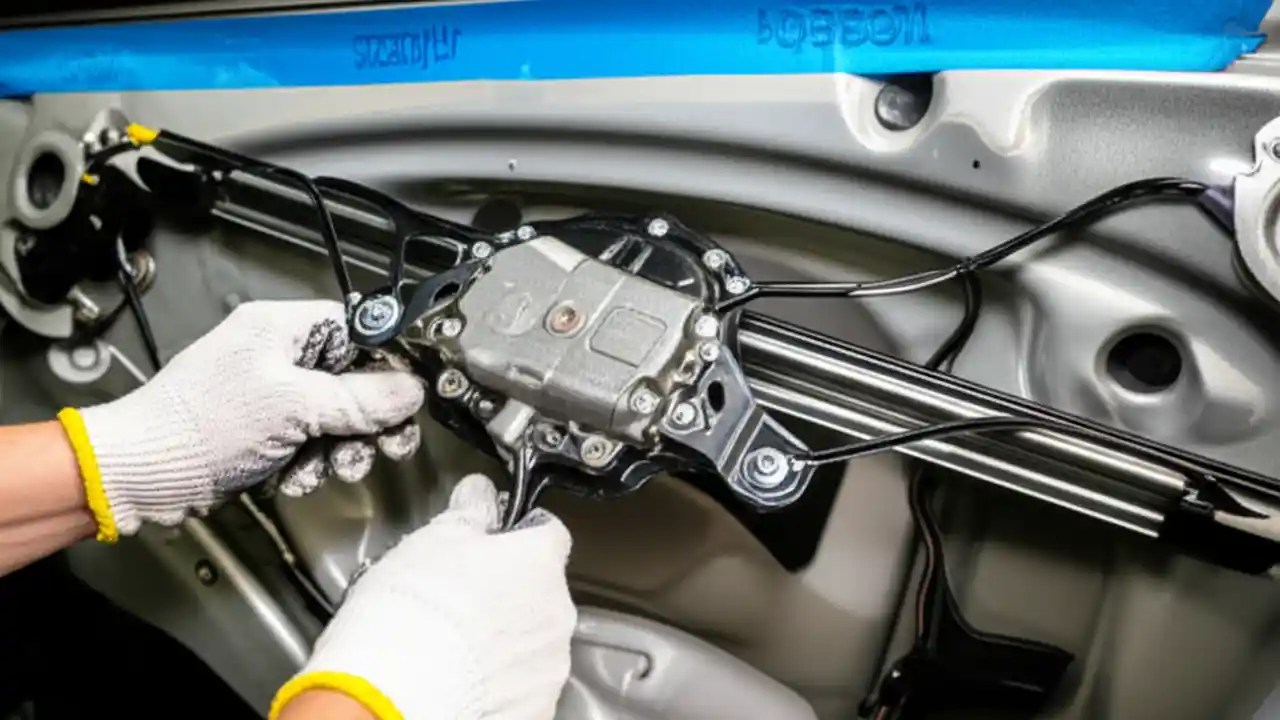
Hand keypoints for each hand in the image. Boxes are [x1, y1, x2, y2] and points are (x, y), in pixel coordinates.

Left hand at [63, 300, 424, 538]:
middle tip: (387, 444)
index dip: (387, 362)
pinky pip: (310, 446)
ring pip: (335, 420)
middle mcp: (278, 357)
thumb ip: (360, 398)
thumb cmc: (198, 425)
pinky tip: (294, 478)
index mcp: (282, 328)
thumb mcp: (295, 406)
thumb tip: (410, 390)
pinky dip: (310, 466)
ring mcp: (270, 397)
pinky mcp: (263, 434)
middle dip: (368, 420)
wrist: (142, 474)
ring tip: (328, 467)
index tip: (407, 394)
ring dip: (340, 450)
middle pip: (353, 381)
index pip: (357, 330)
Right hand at [272, 474, 576, 719]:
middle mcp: (557, 614)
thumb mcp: (433, 541)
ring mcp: (549, 667)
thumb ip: (468, 513)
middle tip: (458, 598)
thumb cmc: (411, 615)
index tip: (492, 541)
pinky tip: (459, 680)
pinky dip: (498, 684)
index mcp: (539, 562)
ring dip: (503, 640)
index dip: (517, 534)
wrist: (393, 698)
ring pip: (532, 641)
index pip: (547, 532)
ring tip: (451, 645)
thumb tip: (479, 492)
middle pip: (540, 591)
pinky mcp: (535, 709)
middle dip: (506, 592)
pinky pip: (522, 686)